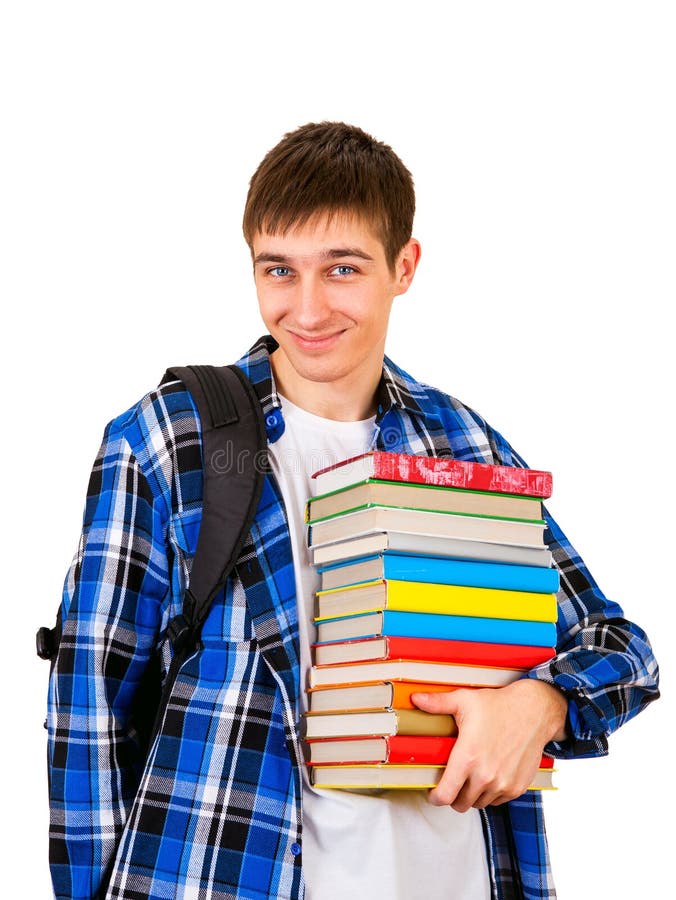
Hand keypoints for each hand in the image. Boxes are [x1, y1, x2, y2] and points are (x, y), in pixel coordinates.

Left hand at [412, 679, 567, 811]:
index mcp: (468, 757)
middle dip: (453, 795)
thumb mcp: (464, 700)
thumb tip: (416, 699)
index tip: (433, 792)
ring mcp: (503, 784)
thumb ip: (437, 703)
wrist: (534, 711)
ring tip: (471, 775)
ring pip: (478, 803)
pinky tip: (488, 775)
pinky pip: (497, 801)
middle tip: (452, 780)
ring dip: (472, 795)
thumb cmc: (499, 705)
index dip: (435, 797)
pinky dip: (490, 793)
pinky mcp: (517, 788)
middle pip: (460, 804)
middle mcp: (485, 776)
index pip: (445, 795)